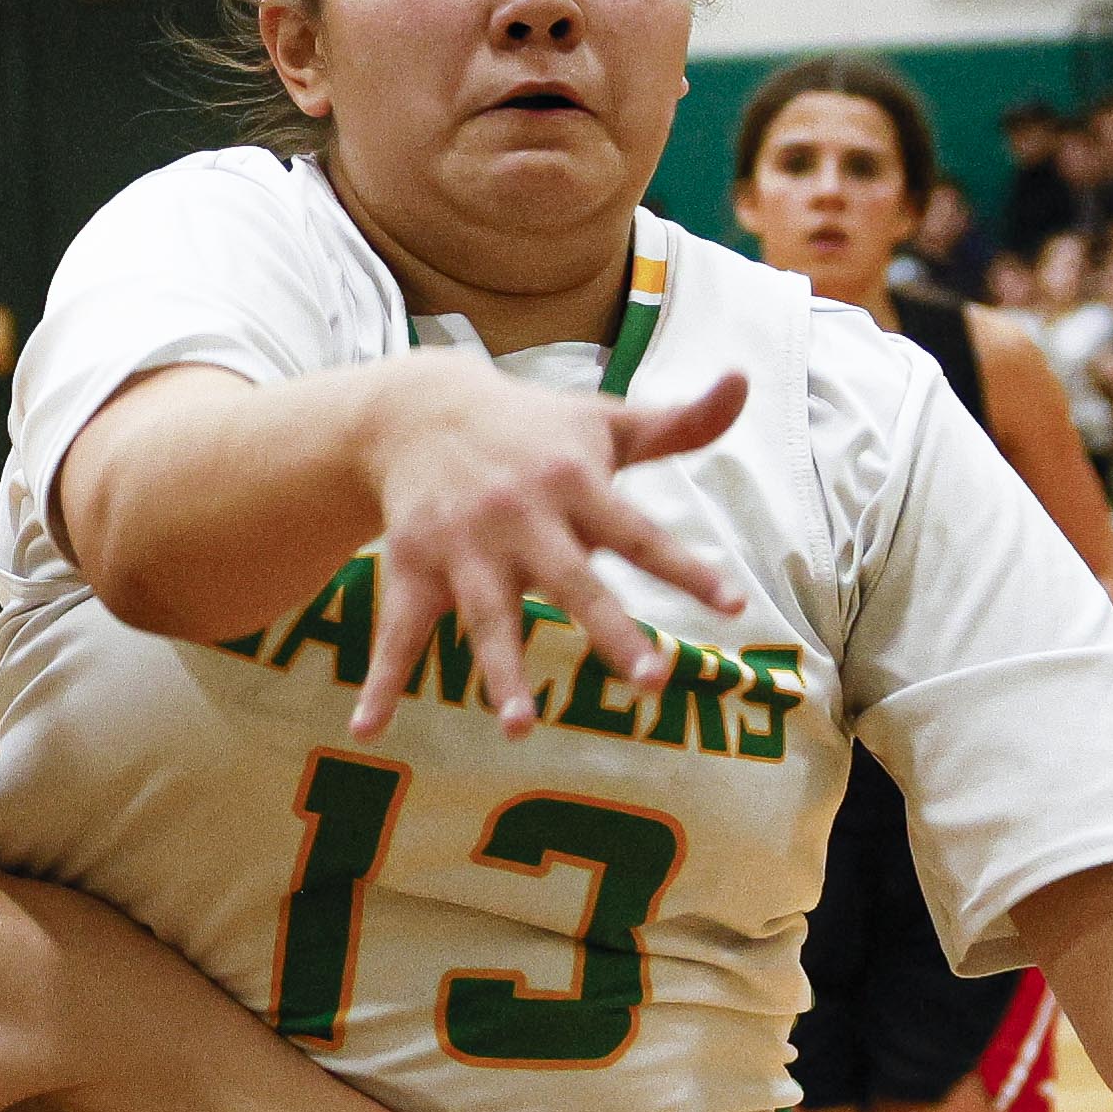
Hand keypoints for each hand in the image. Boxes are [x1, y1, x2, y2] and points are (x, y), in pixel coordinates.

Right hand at [353, 361, 750, 741]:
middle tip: (652, 679)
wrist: (416, 409)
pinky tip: (369, 730)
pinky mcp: (411, 569)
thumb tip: (744, 382)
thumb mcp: (603, 420)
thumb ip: (678, 423)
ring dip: (500, 672)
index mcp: (573, 484)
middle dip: (610, 631)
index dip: (686, 568)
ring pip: (485, 619)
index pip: (640, 534)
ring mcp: (462, 549)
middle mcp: (520, 519)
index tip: (732, 606)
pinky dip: (381, 682)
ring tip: (520, 727)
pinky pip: (397, 633)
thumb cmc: (530, 429)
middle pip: (571, 582)